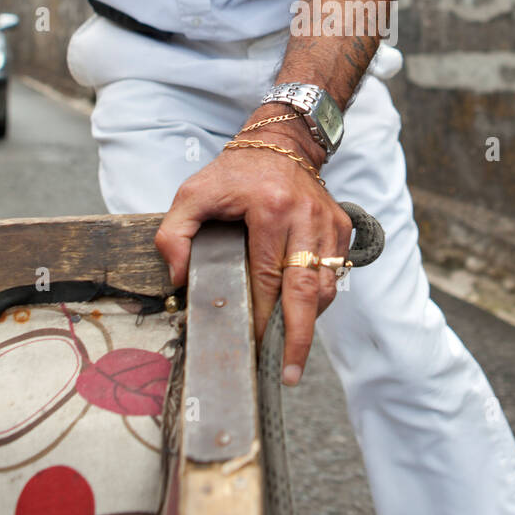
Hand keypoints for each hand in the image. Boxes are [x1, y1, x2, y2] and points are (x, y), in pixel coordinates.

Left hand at [154, 133, 352, 384]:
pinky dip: (318, 297)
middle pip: (306, 291)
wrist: (282, 142)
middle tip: (288, 372)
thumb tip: (180, 280)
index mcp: (270, 210)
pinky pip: (334, 274)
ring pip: (326, 287)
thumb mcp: (192, 194)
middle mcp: (306, 218)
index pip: (268, 277)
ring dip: (309, 320)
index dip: (261, 316)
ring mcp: (328, 223)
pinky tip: (299, 312)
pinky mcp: (341, 227)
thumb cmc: (235, 171)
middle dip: (297, 337)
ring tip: (290, 349)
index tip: (252, 344)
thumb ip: (174, 236)